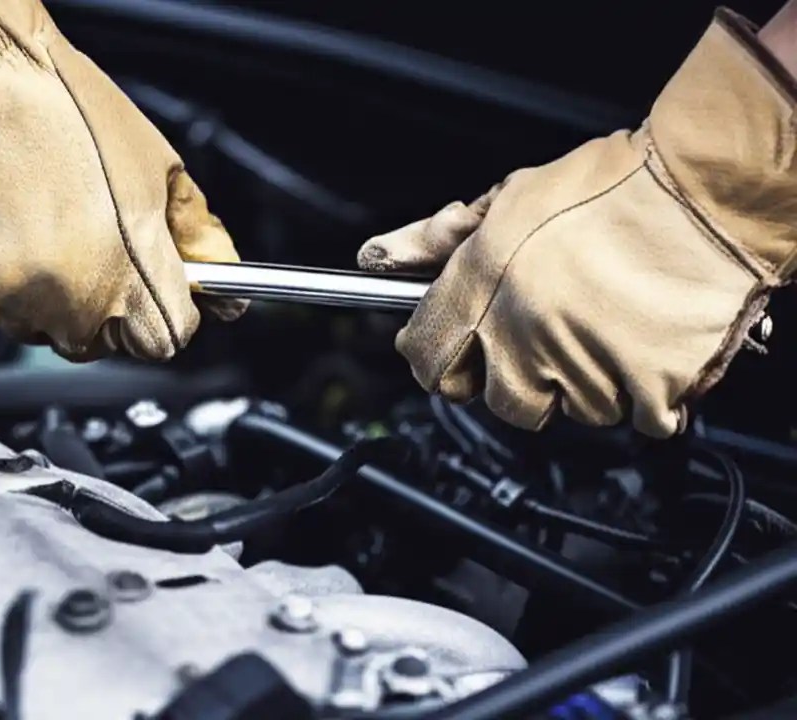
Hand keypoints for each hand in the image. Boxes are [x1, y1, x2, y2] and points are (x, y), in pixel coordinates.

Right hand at [0, 0, 245, 360]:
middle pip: (94, 341)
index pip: (164, 339)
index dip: (154, 308)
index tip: (135, 279)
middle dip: (87, 302)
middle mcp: (78, 300)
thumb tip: (226, 286)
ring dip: (26, 293)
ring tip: (19, 222)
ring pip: (30, 328)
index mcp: (137, 275)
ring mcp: (14, 302)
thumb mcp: (160, 164)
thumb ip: (196, 235)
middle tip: (66, 236)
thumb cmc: (66, 105)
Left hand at [357, 9, 794, 437]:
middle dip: (515, 377)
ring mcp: (587, 364)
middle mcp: (527, 331)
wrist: (706, 191)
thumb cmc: (612, 188)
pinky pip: (637, 418)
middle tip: (544, 337)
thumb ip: (435, 238)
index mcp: (484, 286)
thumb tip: (377, 255)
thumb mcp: (508, 199)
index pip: (427, 361)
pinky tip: (647, 345)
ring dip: (585, 382)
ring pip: (570, 410)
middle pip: (498, 401)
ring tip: (607, 325)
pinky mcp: (649, 386)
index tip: (452, 351)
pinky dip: (646, 393)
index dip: (436, 358)